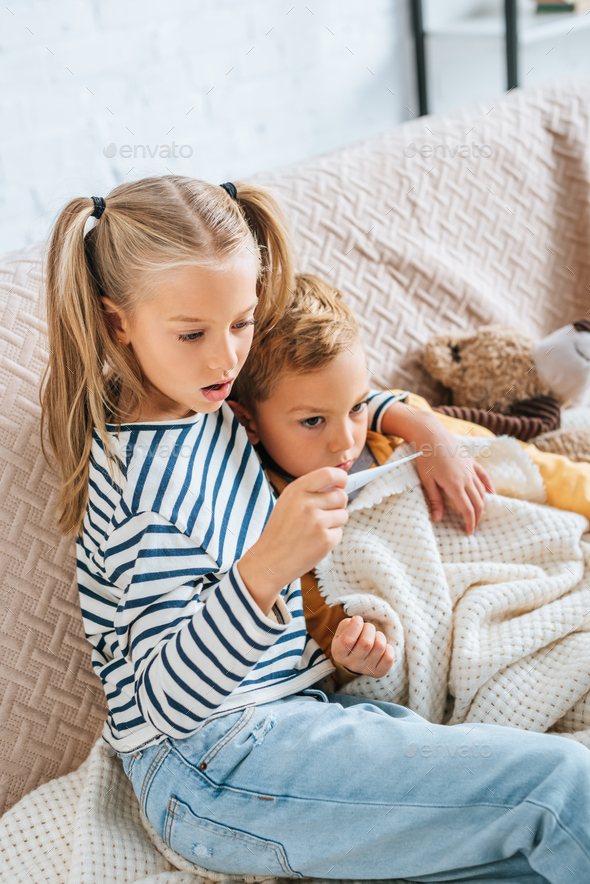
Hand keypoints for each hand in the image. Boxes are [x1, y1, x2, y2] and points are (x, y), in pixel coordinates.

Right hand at [237, 467, 348, 614]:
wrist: (269, 561)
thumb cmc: (280, 531)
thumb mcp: (288, 503)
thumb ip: (310, 491)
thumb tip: (339, 485)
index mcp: (296, 490)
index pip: (328, 473)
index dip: (340, 477)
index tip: (343, 483)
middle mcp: (307, 503)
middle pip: (341, 496)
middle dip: (338, 504)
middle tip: (325, 513)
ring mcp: (317, 522)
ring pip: (343, 514)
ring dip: (334, 522)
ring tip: (315, 530)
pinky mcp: (325, 540)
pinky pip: (339, 533)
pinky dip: (330, 538)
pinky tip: (314, 542)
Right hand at [331, 615, 394, 677]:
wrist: (356, 656)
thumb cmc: (350, 638)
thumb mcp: (343, 629)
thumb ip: (348, 624)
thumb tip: (359, 621)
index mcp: (339, 654)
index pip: (347, 640)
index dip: (355, 626)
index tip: (358, 620)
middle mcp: (351, 665)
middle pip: (366, 643)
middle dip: (369, 628)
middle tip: (367, 628)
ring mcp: (365, 670)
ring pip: (380, 646)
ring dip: (379, 636)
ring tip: (374, 637)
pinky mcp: (378, 673)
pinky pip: (389, 657)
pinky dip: (388, 647)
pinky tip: (382, 647)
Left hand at [381, 403, 494, 533]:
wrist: (430, 434)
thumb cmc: (425, 458)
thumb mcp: (427, 481)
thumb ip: (435, 500)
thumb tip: (438, 519)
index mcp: (455, 485)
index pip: (467, 509)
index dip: (469, 522)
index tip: (469, 532)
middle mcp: (466, 478)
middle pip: (478, 502)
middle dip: (477, 517)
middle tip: (473, 526)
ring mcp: (470, 469)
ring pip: (482, 491)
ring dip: (481, 504)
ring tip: (478, 513)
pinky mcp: (470, 461)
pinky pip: (483, 476)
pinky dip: (488, 485)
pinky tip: (491, 492)